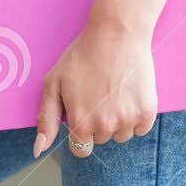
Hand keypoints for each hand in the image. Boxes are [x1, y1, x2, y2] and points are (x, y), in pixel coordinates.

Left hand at [34, 17, 156, 160]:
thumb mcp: (53, 84)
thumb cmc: (81, 56)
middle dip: (98, 123)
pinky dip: (136, 116)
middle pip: (101, 140)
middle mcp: (105, 126)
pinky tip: (128, 95)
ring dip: (118, 121)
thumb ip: (46, 119)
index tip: (84, 114)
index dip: (80, 133)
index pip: (81, 149)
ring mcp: (127, 120)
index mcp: (80, 123)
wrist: (116, 34)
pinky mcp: (147, 111)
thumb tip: (37, 151)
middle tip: (99, 93)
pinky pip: (141, 128)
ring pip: (122, 135)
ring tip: (114, 92)